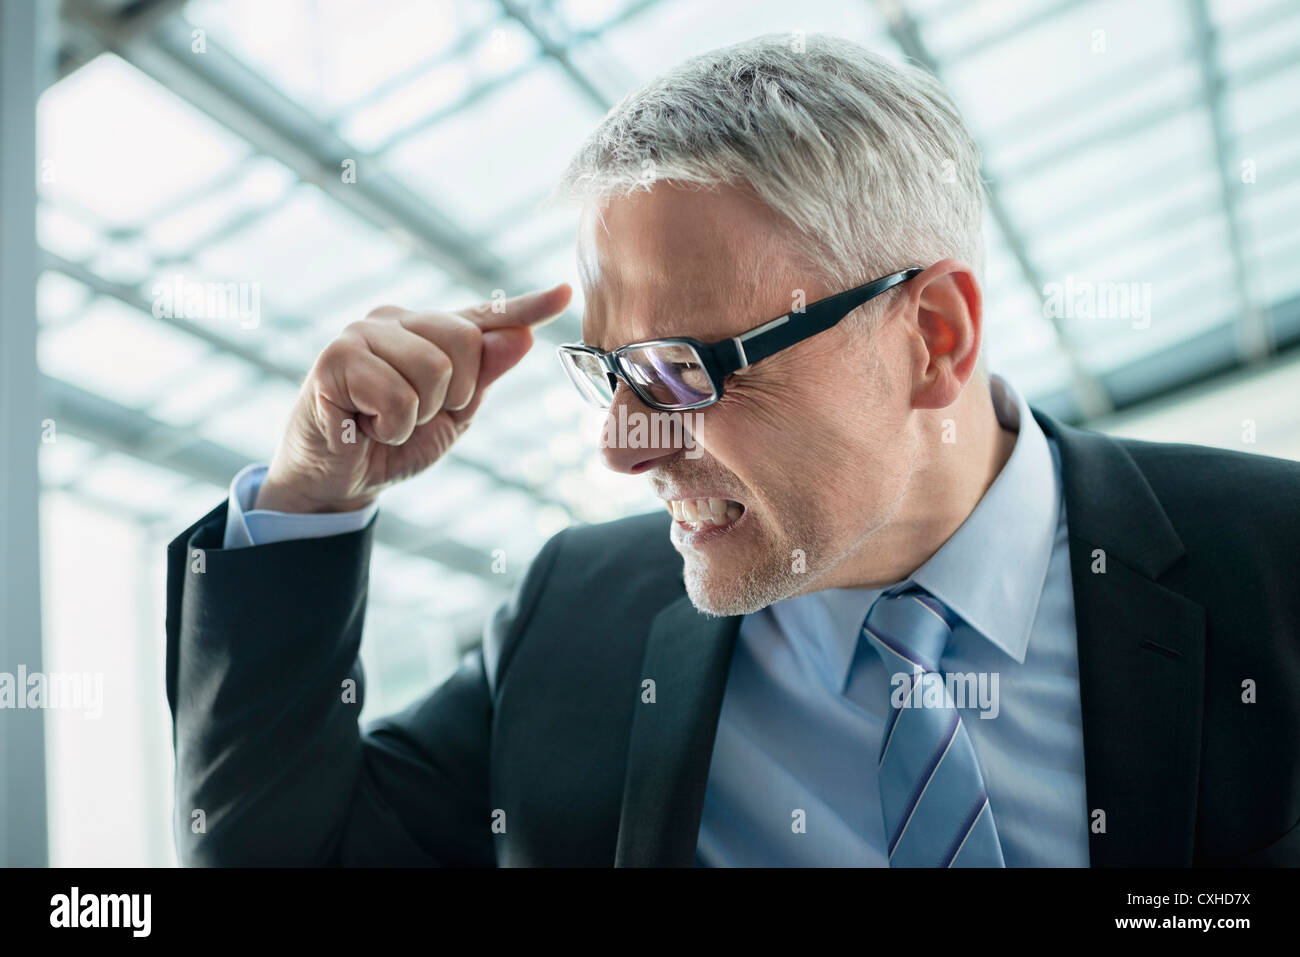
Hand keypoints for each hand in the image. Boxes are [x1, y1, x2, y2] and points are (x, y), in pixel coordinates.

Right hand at [254, 283, 572, 512]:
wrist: (339, 481)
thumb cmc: (392, 442)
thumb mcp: (453, 415)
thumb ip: (484, 376)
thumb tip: (522, 336)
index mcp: (428, 331)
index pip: (485, 316)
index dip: (526, 307)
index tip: (565, 294)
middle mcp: (396, 319)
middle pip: (465, 342)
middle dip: (452, 395)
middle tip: (414, 415)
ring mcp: (362, 333)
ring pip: (434, 369)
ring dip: (417, 415)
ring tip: (385, 420)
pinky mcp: (335, 357)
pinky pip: (398, 394)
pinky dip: (391, 425)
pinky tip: (365, 425)